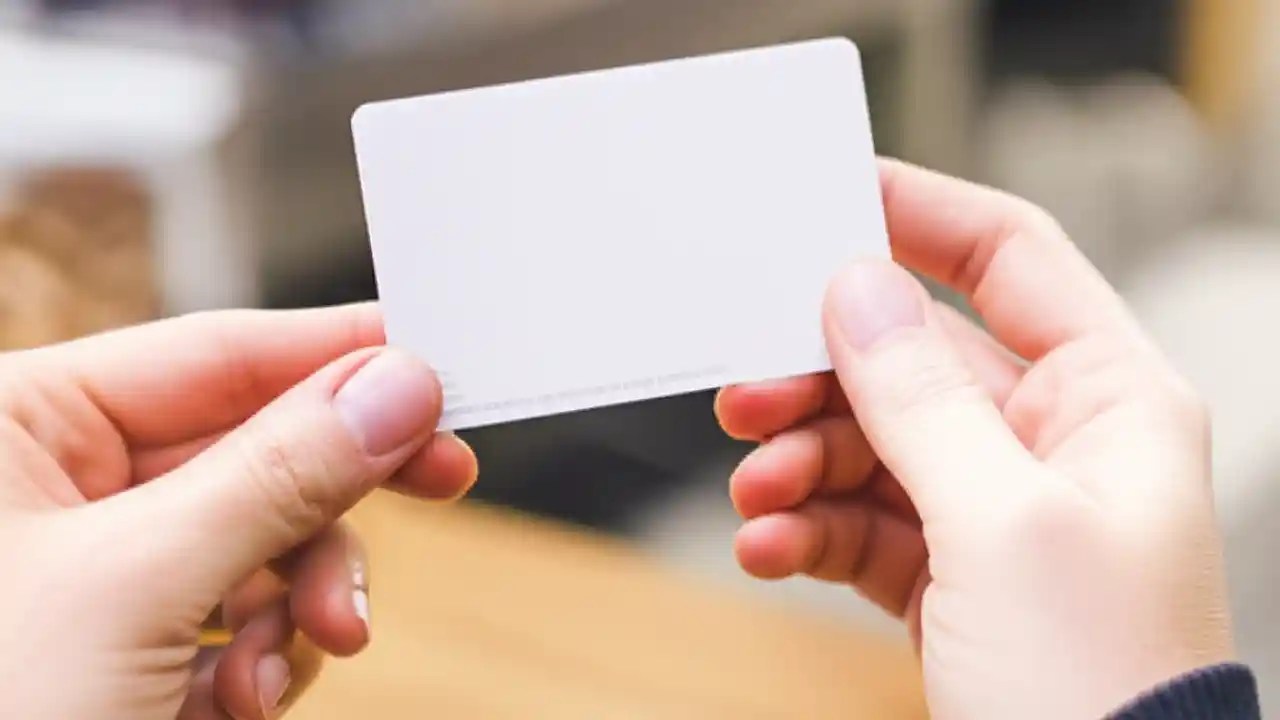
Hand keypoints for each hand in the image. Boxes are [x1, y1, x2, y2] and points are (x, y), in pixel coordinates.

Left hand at [0, 304, 476, 718]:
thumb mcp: (134, 589)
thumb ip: (279, 475)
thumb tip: (396, 386)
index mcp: (19, 425)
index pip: (218, 352)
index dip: (339, 355)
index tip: (439, 368)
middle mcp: (57, 485)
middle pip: (256, 448)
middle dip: (331, 505)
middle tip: (445, 479)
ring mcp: (96, 569)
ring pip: (263, 542)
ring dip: (299, 604)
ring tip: (292, 663)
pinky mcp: (128, 645)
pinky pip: (241, 619)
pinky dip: (261, 662)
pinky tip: (235, 707)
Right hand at [716, 161, 1234, 718]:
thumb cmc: (1098, 685)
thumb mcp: (1001, 525)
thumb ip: (921, 400)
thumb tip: (857, 290)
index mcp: (1105, 400)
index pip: (1009, 260)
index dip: (919, 216)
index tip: (827, 199)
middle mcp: (1050, 444)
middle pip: (911, 363)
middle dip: (823, 381)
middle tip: (747, 395)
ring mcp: (994, 512)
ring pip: (872, 447)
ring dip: (802, 465)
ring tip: (759, 497)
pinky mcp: (949, 575)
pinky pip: (860, 523)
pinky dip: (808, 530)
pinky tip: (770, 545)